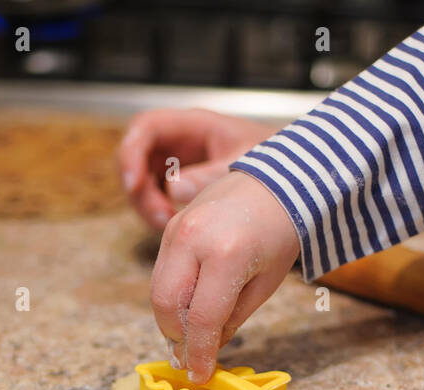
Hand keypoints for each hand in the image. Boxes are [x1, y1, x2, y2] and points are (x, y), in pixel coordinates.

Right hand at [117, 108, 278, 229]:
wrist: (292, 177)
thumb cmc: (274, 163)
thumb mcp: (245, 165)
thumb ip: (212, 176)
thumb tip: (175, 188)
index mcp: (195, 125)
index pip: (146, 127)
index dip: (132, 153)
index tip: (134, 184)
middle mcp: (179, 142)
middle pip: (136, 159)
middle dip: (140, 191)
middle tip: (161, 217)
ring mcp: (176, 164)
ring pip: (142, 183)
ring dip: (148, 207)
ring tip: (171, 226)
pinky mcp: (180, 187)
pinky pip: (156, 200)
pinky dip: (160, 216)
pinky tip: (180, 230)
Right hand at [149, 172, 299, 382]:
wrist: (276, 182)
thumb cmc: (280, 234)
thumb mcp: (264, 284)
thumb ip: (232, 318)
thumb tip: (207, 348)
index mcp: (226, 255)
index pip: (202, 319)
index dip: (199, 353)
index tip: (200, 375)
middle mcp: (193, 240)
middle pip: (167, 306)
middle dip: (178, 338)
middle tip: (192, 357)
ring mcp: (176, 230)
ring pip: (158, 292)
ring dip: (170, 320)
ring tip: (190, 337)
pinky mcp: (170, 227)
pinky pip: (162, 273)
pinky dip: (171, 298)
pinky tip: (188, 310)